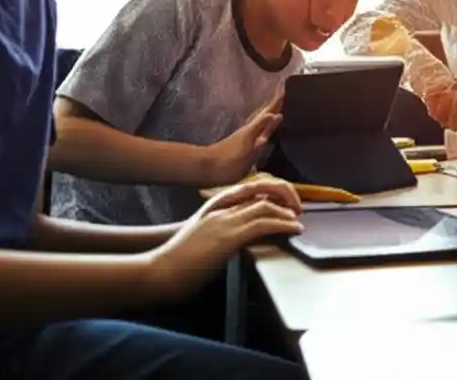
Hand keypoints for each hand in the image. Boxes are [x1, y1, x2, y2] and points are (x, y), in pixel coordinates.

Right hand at [150, 179, 302, 299]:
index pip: (250, 186)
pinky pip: (263, 224)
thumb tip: (240, 238)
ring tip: (298, 220)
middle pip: (261, 189)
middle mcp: (221, 209)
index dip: (272, 189)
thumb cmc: (177, 259)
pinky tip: (294, 228)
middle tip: (297, 208)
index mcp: (214, 206)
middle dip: (285, 195)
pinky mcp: (228, 237)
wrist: (158, 270)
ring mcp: (224, 221)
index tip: (285, 200)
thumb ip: (220, 230)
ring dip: (288, 211)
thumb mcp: (201, 236)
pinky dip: (284, 224)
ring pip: (266, 205)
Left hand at [204, 89, 283, 185]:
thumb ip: (264, 131)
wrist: (207, 167)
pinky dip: (263, 121)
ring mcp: (245, 134)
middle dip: (274, 102)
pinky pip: (257, 126)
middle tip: (283, 90)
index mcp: (253, 128)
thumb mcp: (251, 147)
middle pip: (264, 112)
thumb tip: (278, 115)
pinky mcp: (241, 141)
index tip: (284, 86)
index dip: (277, 101)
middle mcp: (250, 128)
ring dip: (269, 110)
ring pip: (260, 118)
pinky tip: (264, 124)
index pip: (269, 111)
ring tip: (277, 104)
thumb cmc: (230, 160)